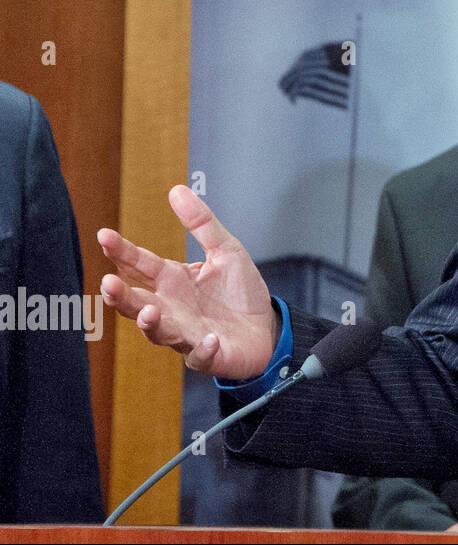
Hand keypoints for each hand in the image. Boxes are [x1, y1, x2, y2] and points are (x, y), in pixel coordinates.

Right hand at [98, 185, 277, 378]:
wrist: (265, 327)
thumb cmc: (239, 291)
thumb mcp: (226, 250)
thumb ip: (202, 224)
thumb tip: (177, 189)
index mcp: (172, 280)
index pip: (140, 264)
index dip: (121, 251)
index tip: (104, 235)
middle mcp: (171, 308)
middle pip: (136, 303)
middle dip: (121, 296)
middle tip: (108, 284)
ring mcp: (185, 334)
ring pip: (159, 332)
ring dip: (153, 324)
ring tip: (150, 312)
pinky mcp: (207, 355)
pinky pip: (200, 355)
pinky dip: (202, 349)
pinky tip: (209, 338)